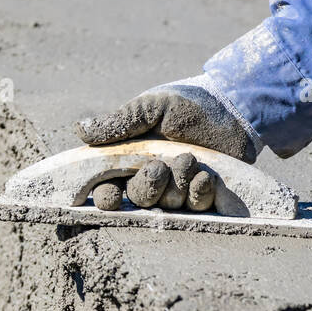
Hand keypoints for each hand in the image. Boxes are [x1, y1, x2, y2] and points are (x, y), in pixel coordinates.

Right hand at [76, 75, 257, 211]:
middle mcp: (152, 180)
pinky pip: (197, 207)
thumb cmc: (186, 103)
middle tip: (158, 167)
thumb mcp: (149, 108)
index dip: (107, 198)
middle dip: (148, 187)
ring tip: (190, 158)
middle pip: (139, 201)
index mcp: (131, 160)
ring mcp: (179, 190)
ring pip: (168, 205)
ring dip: (177, 184)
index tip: (112, 196)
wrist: (232, 106)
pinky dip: (199, 192)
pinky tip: (206, 175)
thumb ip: (118, 123)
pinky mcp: (204, 196)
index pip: (109, 189)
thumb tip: (79, 129)